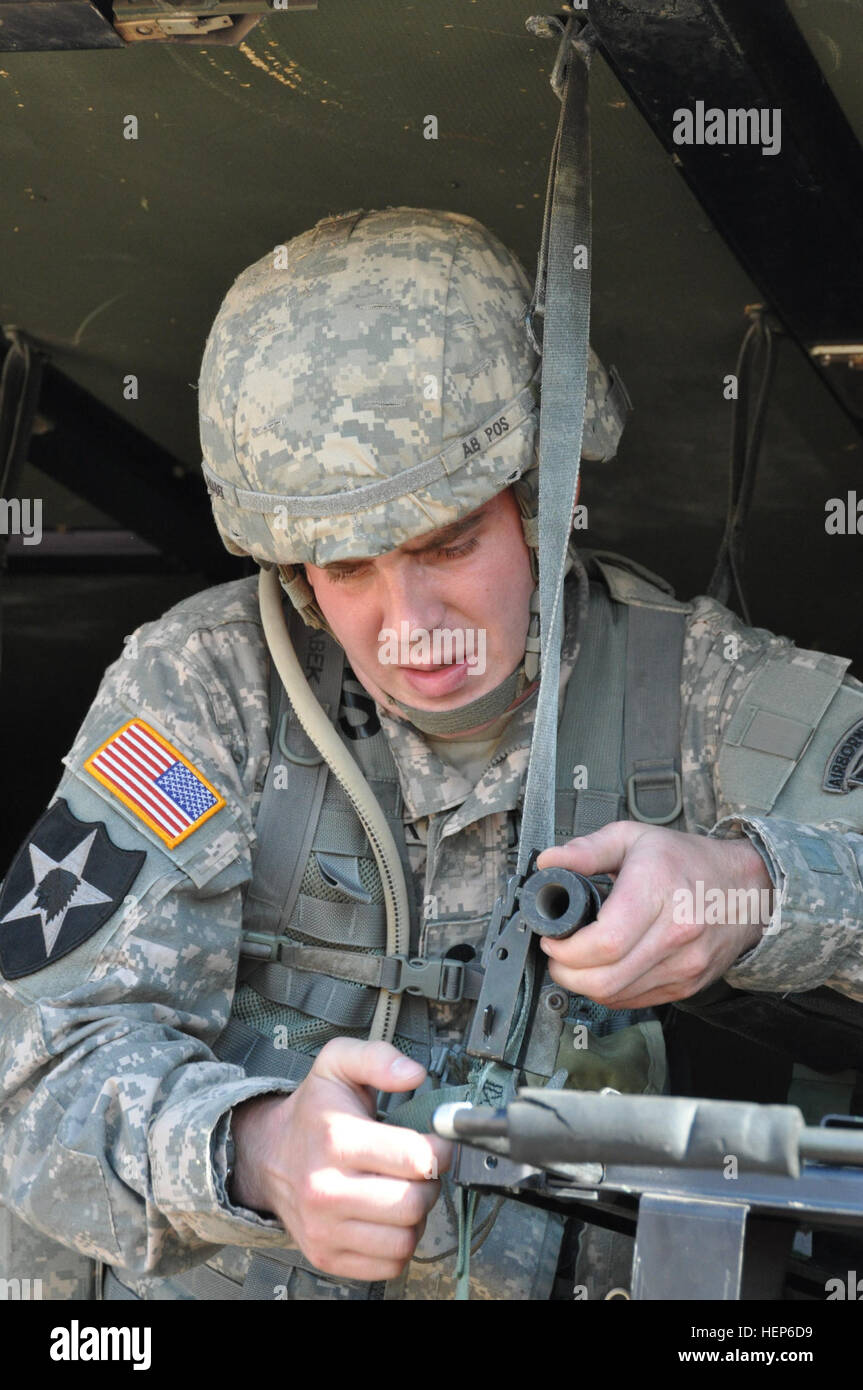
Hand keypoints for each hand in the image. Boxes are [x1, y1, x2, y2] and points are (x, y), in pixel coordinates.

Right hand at [229, 1038, 450, 1281]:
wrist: (268, 1155)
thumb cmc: (313, 1112)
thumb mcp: (338, 1064)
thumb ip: (378, 1057)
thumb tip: (414, 1074)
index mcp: (336, 1139)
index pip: (417, 1158)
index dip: (440, 1148)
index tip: (435, 1142)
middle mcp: (326, 1189)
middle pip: (414, 1203)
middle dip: (429, 1184)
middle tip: (418, 1168)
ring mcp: (324, 1229)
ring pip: (405, 1239)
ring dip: (415, 1216)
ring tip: (401, 1190)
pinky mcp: (326, 1257)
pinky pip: (388, 1265)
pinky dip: (398, 1243)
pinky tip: (386, 1216)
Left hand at [535, 822, 772, 1008]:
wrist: (746, 888)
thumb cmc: (688, 860)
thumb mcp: (634, 837)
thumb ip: (587, 850)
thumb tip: (548, 863)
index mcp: (659, 890)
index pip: (606, 942)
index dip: (567, 949)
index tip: (552, 939)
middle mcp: (677, 933)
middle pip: (606, 978)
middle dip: (567, 973)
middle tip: (556, 955)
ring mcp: (686, 964)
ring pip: (618, 995)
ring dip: (584, 985)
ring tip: (575, 962)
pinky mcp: (688, 984)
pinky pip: (636, 1001)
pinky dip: (610, 991)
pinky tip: (602, 971)